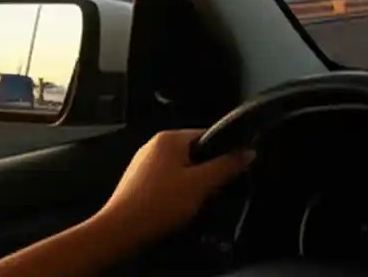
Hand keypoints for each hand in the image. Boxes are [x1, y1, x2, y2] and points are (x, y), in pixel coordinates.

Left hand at [95, 129, 253, 242]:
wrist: (120, 232)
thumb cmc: (160, 204)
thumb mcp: (201, 184)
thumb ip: (227, 166)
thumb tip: (248, 152)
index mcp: (169, 138)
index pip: (207, 136)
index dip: (223, 153)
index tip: (230, 171)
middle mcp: (153, 145)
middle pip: (194, 153)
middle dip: (205, 172)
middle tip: (210, 191)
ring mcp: (142, 164)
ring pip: (180, 169)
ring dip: (190, 184)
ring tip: (192, 202)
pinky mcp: (137, 182)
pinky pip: (165, 181)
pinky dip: (174, 192)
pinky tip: (175, 207)